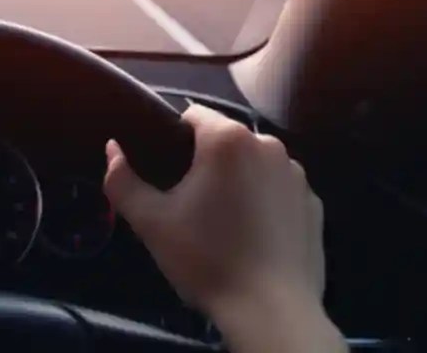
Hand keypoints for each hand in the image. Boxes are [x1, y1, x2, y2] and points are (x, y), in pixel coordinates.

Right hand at [104, 105, 342, 352]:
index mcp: (228, 140)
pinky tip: (254, 238)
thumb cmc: (206, 258)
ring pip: (254, 166)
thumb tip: (112, 149)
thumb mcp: (151, 222)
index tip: (166, 176)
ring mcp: (297, 175)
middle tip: (189, 207)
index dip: (173, 140)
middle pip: (225, 141)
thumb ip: (122, 180)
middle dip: (206, 164)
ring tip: (223, 226)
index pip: (193, 115)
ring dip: (237, 182)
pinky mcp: (314, 204)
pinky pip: (279, 192)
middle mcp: (268, 145)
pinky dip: (265, 205)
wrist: (270, 311)